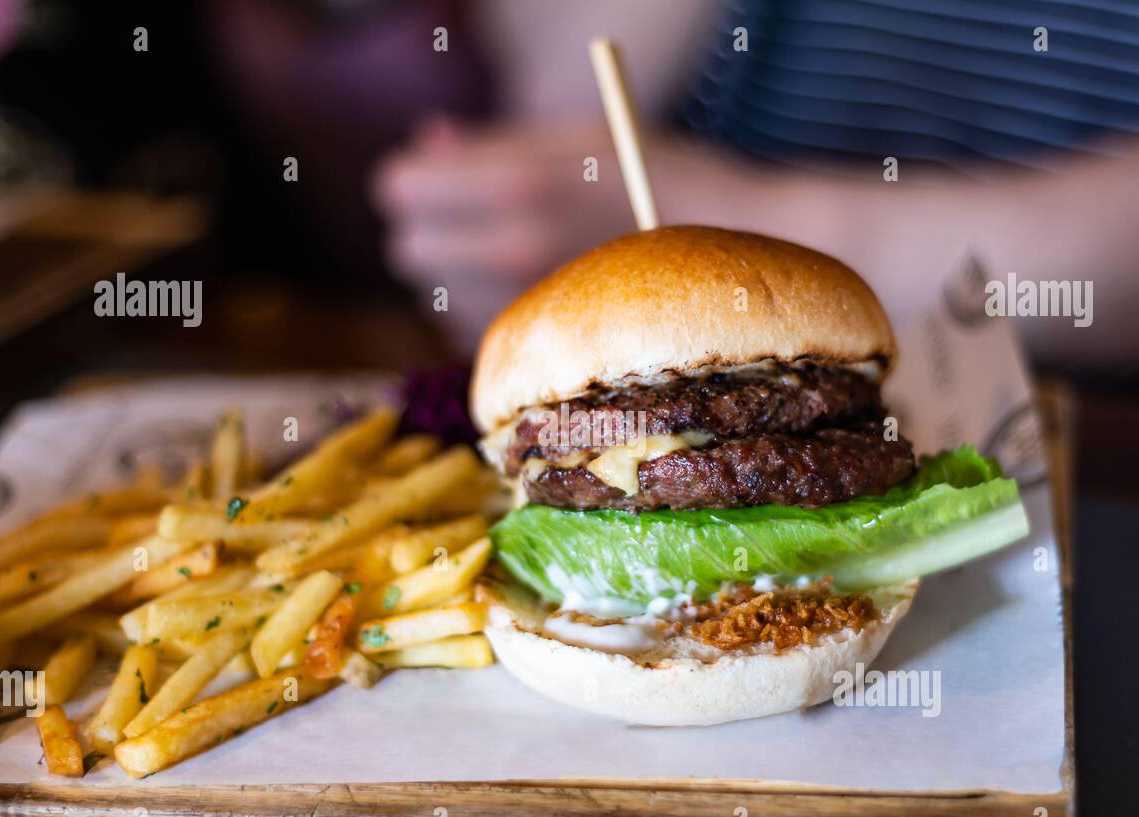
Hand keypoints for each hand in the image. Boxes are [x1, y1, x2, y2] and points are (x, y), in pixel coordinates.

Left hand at [372, 116, 637, 345]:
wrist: (736, 270)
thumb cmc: (662, 184)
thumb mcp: (580, 139)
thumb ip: (491, 141)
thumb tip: (426, 141)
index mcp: (521, 188)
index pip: (401, 188)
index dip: (413, 179)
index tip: (438, 177)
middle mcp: (513, 255)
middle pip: (407, 250)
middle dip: (431, 230)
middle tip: (476, 216)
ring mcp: (525, 311)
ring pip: (437, 295)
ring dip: (460, 273)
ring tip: (524, 251)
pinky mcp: (539, 355)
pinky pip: (472, 329)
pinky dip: (488, 310)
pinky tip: (537, 289)